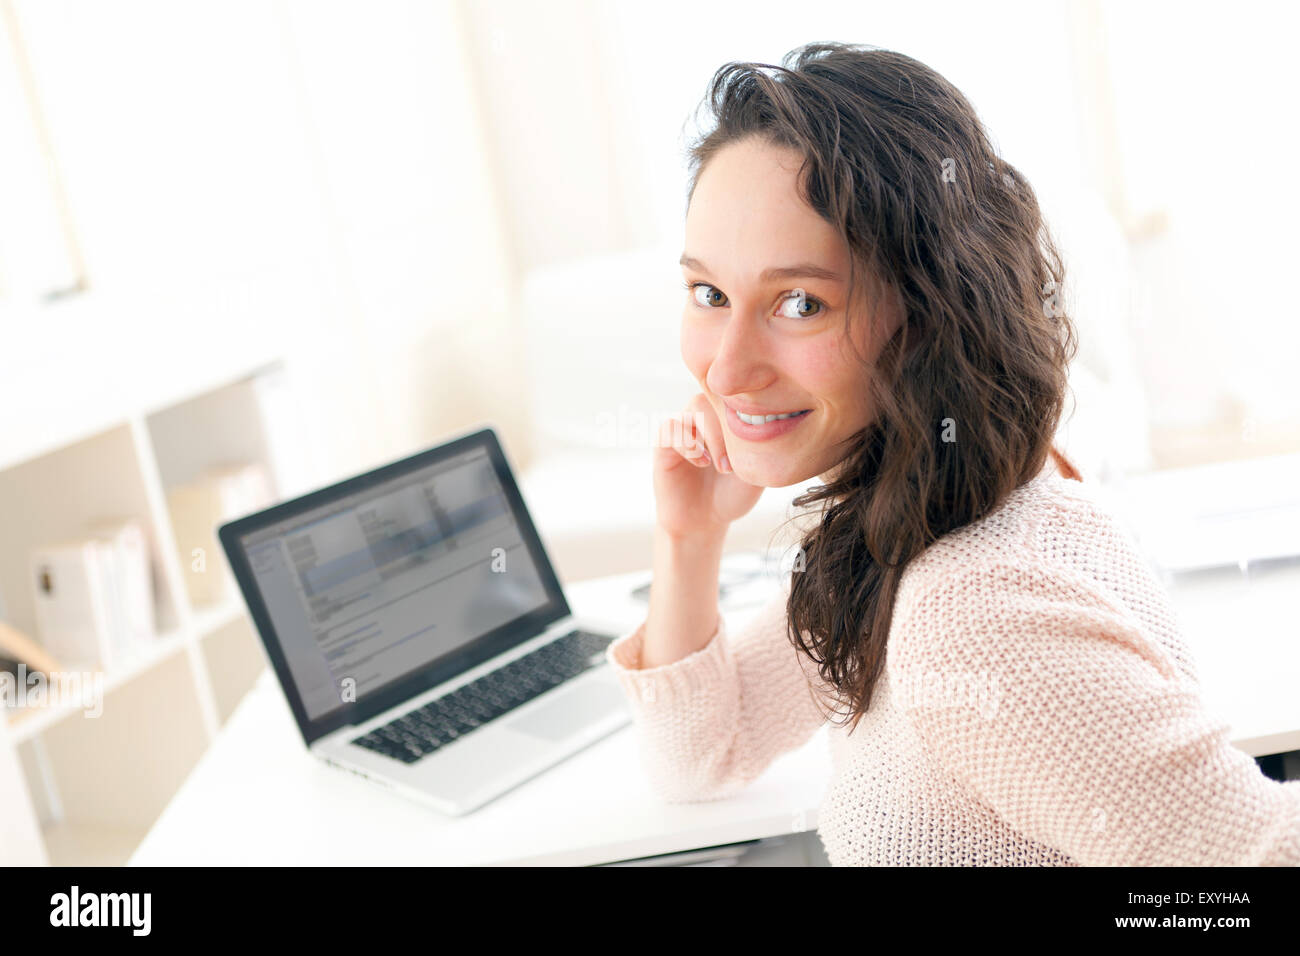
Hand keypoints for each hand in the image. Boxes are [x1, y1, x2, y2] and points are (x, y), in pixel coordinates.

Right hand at [653, 393, 763, 538]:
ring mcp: (684, 427)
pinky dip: (687, 443)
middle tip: (738, 463)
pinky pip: (670, 428)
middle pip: (720, 393)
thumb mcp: (758, 470)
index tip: (761, 445)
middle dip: (732, 426)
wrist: (706, 520)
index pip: (742, 392)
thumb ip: (766, 445)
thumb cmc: (733, 493)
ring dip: (713, 434)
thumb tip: (784, 423)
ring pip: (696, 405)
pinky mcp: (664, 444)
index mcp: (729, 416)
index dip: (753, 409)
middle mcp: (706, 415)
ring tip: (723, 467)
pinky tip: (701, 462)